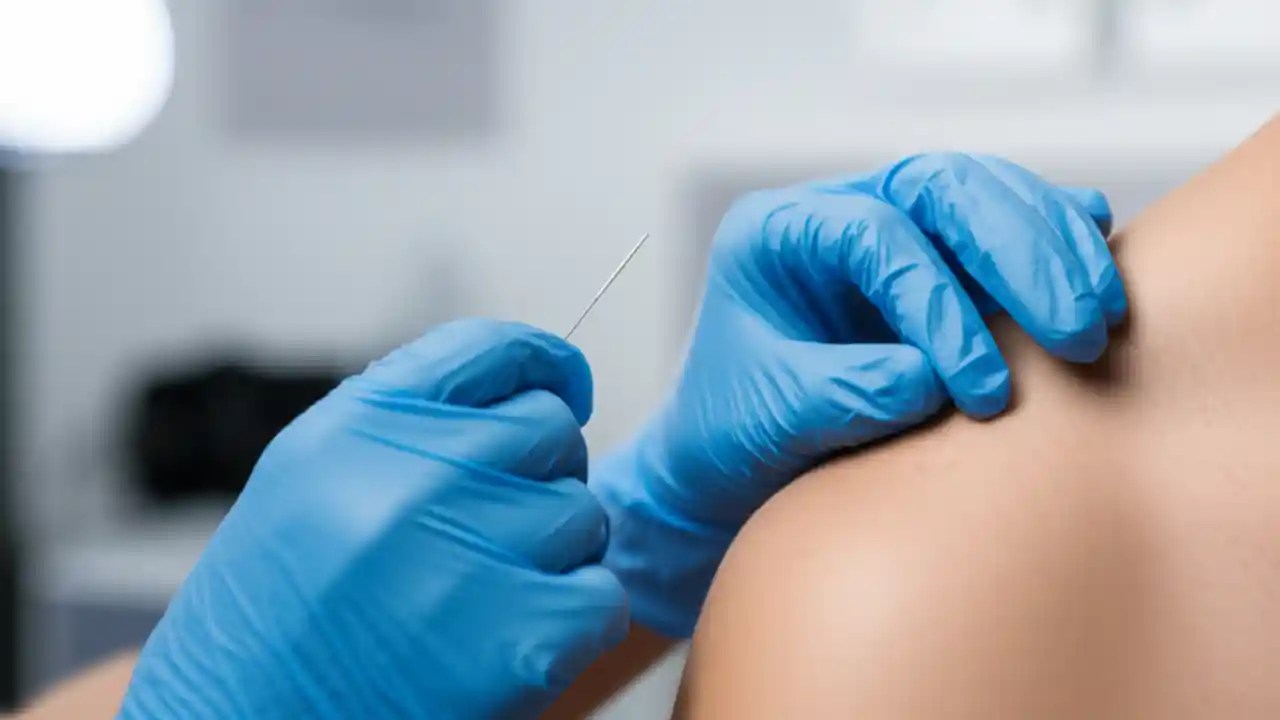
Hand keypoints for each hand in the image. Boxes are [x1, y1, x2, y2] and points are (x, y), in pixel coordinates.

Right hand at [119, 320, 627, 719]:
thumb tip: (517, 393)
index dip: (546, 364)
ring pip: (584, 513)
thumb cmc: (272, 618)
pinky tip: (510, 644)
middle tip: (490, 535)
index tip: (568, 386)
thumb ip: (406, 428)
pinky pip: (602, 594)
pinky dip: (573, 623)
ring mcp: (474, 550)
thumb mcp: (308, 482)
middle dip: (539, 476)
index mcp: (363, 424)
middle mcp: (422, 473)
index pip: (493, 349)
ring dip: (553, 556)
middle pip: (553, 429)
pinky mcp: (522, 635)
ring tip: (480, 598)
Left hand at [594, 153, 1125, 636]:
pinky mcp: (939, 260)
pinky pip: (1006, 225)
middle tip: (1078, 332)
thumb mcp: (768, 418)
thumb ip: (841, 393)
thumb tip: (931, 380)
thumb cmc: (731, 433)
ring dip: (1052, 246)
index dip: (938, 303)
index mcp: (778, 232)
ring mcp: (893, 228)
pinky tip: (1100, 261)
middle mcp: (840, 213)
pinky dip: (1055, 239)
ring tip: (1101, 315)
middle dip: (1019, 253)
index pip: (875, 234)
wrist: (730, 460)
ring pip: (986, 195)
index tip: (982, 389)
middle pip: (945, 189)